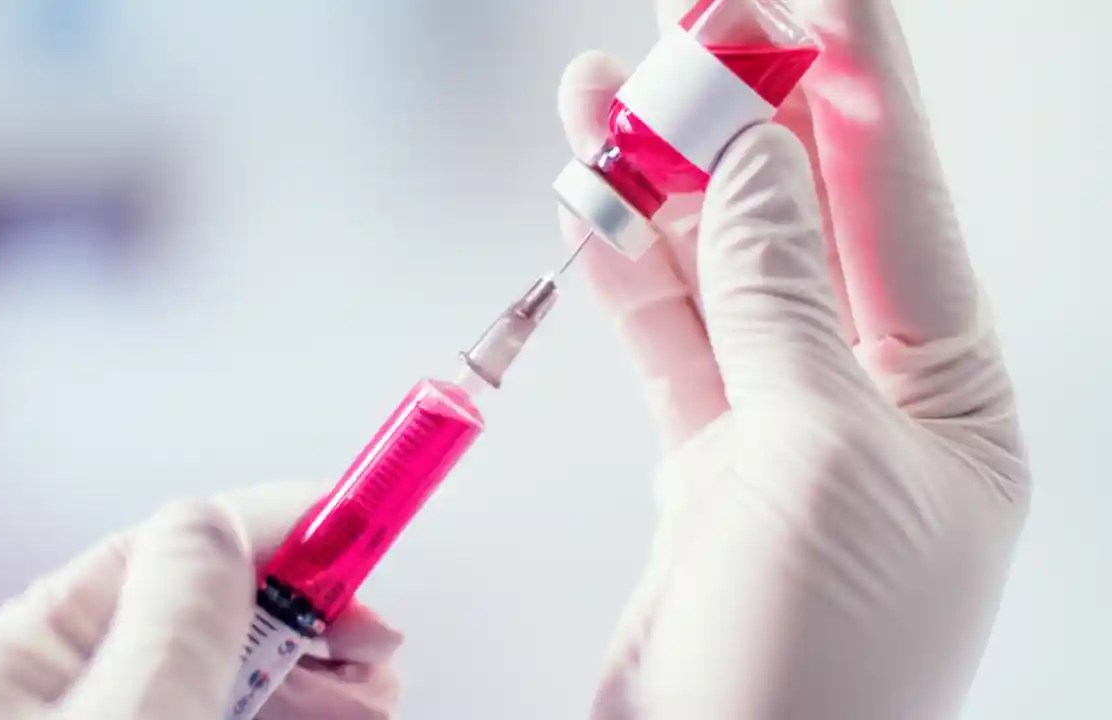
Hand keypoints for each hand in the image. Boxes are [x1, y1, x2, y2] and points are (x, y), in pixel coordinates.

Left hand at [0, 483, 401, 719]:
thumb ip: (169, 625)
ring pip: (223, 684)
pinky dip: (288, 714)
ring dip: (314, 677)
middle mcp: (53, 702)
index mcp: (10, 667)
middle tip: (381, 637)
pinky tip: (333, 717)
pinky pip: (223, 718)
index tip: (363, 515)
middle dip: (309, 616)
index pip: (161, 555)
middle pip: (203, 623)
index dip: (275, 526)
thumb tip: (213, 521)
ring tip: (377, 692)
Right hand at [557, 2, 1028, 718]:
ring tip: (605, 90)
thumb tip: (745, 154)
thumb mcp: (816, 454)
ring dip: (659, 180)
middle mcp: (872, 398)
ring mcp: (781, 426)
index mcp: (951, 396)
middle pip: (804, 214)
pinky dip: (622, 266)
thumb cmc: (813, 670)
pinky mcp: (703, 460)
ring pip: (715, 267)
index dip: (853, 77)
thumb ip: (775, 295)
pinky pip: (664, 333)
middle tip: (690, 19)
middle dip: (746, 111)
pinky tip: (590, 201)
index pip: (900, 198)